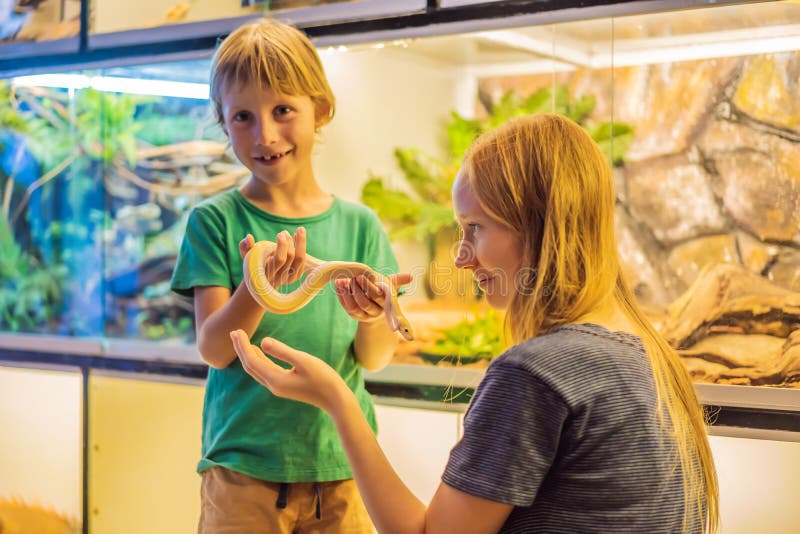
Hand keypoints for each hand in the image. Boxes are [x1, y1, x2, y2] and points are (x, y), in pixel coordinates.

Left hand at [230, 329, 346, 411]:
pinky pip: (264, 371)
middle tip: (233, 331)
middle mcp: (273, 385)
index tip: (237, 330)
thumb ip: (282, 351)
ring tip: (240, 339)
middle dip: (240, 349)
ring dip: (247, 353)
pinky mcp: (284, 385)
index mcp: (276, 379)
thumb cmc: (323, 378)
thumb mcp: (304, 360)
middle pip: (250, 366)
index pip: (252, 360)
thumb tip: (262, 341)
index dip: (242, 345)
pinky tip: (258, 351)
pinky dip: (257, 359)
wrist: (335, 399)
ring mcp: (278, 386)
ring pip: (256, 369)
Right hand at [241, 227, 306, 286]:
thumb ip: (245, 247)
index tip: (280, 234)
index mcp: (267, 273)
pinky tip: (298, 235)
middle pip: (291, 257)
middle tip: (284, 232)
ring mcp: (289, 278)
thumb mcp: (247, 257)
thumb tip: (249, 237)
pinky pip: (302, 261)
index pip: (279, 259)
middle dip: (289, 242)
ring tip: (299, 230)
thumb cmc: (252, 265)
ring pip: (300, 259)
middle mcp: (280, 277)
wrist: (260, 282)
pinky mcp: (296, 276)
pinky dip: (302, 247)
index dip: (282, 245)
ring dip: (301, 242)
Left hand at [334, 273, 412, 322]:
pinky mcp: (354, 315)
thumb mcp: (390, 286)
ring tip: (341, 280)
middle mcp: (375, 312)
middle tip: (351, 276)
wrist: (376, 307)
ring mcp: (364, 316)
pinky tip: (337, 284)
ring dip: (346, 294)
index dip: (368, 287)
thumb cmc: (384, 292)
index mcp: (386, 304)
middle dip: (356, 290)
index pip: (377, 296)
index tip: (361, 274)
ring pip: (353, 307)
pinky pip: (346, 307)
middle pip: (364, 303)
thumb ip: (398, 280)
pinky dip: (341, 296)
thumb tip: (411, 276)